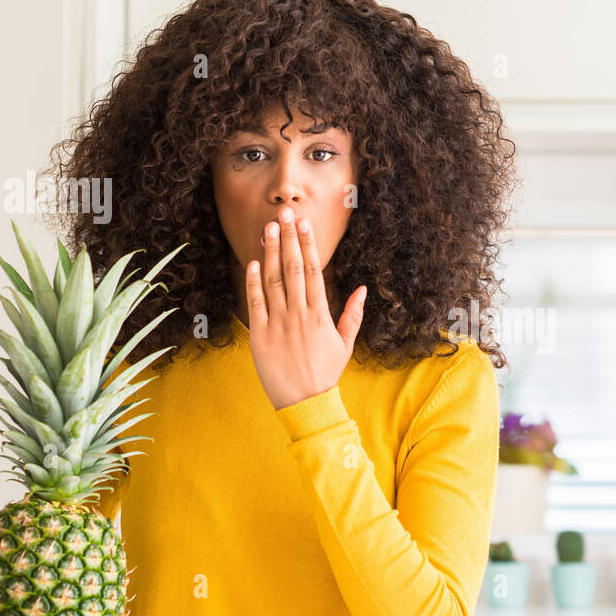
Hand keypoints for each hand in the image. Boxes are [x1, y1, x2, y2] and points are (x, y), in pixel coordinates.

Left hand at [246, 207, 366, 409]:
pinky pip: (255, 303)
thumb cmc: (325, 373)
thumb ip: (352, 314)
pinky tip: (254, 262)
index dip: (308, 244)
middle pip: (293, 268)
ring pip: (273, 280)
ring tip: (268, 229)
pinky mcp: (259, 335)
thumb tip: (362, 289)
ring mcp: (278, 324)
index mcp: (320, 315)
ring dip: (271, 252)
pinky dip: (253, 282)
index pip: (314, 271)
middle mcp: (299, 314)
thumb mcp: (345, 344)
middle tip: (283, 214)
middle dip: (288, 238)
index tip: (304, 224)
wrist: (304, 402)